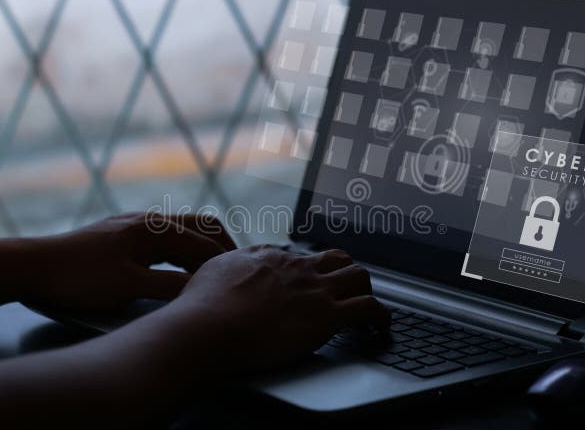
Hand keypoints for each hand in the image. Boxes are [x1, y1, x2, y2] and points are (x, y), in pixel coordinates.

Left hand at [24, 213, 235, 310]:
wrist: (32, 265)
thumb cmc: (80, 276)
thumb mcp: (129, 287)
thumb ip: (170, 287)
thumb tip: (203, 290)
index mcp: (154, 227)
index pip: (203, 242)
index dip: (225, 262)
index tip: (243, 279)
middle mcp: (148, 220)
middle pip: (199, 226)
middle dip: (221, 247)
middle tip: (238, 270)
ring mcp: (134, 225)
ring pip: (182, 232)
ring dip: (201, 249)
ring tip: (215, 272)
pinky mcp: (122, 236)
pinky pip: (164, 239)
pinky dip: (182, 252)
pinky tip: (180, 269)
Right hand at [171, 245, 390, 369]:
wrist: (210, 326)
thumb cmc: (203, 306)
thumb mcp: (213, 272)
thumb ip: (228, 268)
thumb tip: (229, 269)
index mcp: (270, 258)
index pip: (300, 258)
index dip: (307, 272)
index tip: (308, 284)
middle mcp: (297, 268)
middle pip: (336, 258)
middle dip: (343, 272)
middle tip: (343, 291)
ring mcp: (315, 289)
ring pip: (359, 275)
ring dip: (364, 290)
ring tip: (365, 307)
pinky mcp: (327, 316)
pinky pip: (369, 309)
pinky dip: (381, 317)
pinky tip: (380, 327)